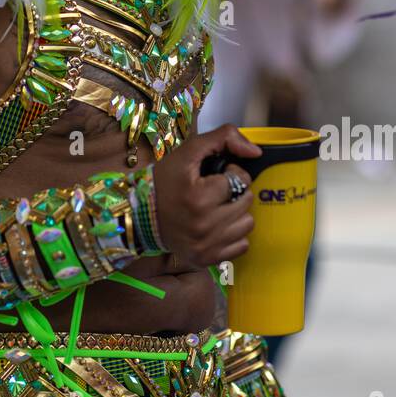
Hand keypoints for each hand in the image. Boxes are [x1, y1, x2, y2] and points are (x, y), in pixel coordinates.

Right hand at [152, 124, 261, 268]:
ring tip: (218, 207)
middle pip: (246, 201)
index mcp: (199, 197)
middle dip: (235, 191)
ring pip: (247, 224)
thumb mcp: (188, 151)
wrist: (140, 216)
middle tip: (215, 190)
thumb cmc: (164, 182)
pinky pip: (242, 245)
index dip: (230, 173)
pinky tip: (217, 225)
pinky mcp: (207, 259)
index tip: (215, 175)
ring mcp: (206, 246)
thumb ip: (223, 137)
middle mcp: (204, 225)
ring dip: (237, 212)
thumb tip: (255, 151)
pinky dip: (233, 234)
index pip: (240, 179)